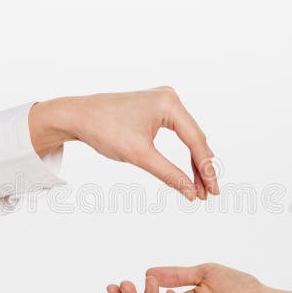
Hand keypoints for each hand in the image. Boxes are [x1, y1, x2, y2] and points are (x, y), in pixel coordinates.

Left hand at [28, 86, 218, 199]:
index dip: (206, 169)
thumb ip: (169, 174)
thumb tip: (191, 192)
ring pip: (187, 137)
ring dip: (193, 162)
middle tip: (208, 194)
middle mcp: (170, 98)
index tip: (213, 191)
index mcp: (169, 104)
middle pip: (195, 138)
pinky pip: (177, 133)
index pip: (196, 140)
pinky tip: (188, 171)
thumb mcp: (139, 155)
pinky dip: (181, 153)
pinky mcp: (156, 108)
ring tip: (199, 188)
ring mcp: (164, 101)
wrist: (78, 116)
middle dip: (201, 168)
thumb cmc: (104, 130)